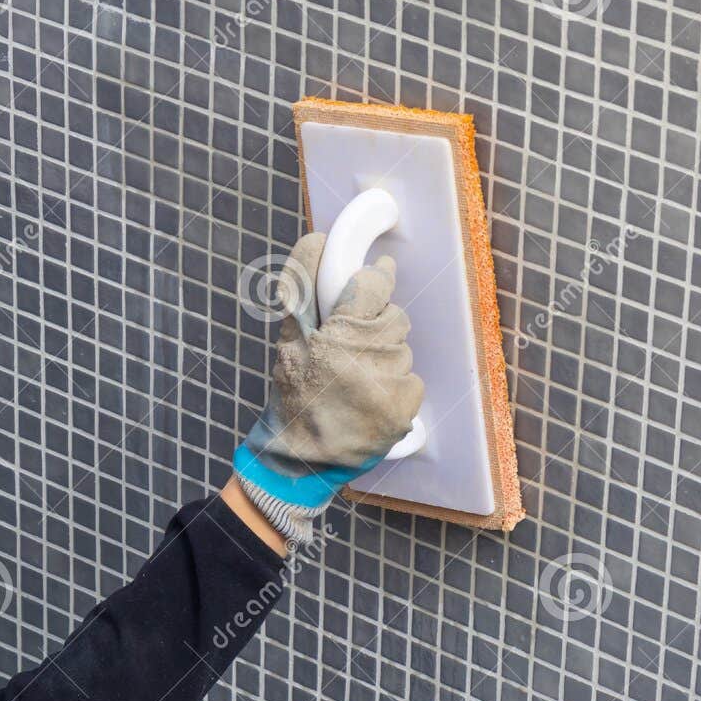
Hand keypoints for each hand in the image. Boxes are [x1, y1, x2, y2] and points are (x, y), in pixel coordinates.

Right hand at [232, 232, 423, 545]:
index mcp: (336, 337)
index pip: (374, 284)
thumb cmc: (294, 397)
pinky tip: (370, 400)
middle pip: (394, 317)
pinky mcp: (404, 410)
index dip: (376, 277)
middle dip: (377, 326)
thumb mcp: (289, 341)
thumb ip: (302, 289)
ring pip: (402, 350)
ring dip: (385, 358)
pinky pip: (412, 380)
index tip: (378, 273)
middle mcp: (366, 360)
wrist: (303, 462)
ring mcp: (389, 387)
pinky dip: (395, 388)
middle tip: (353, 344)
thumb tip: (318, 239)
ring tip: (356, 380)